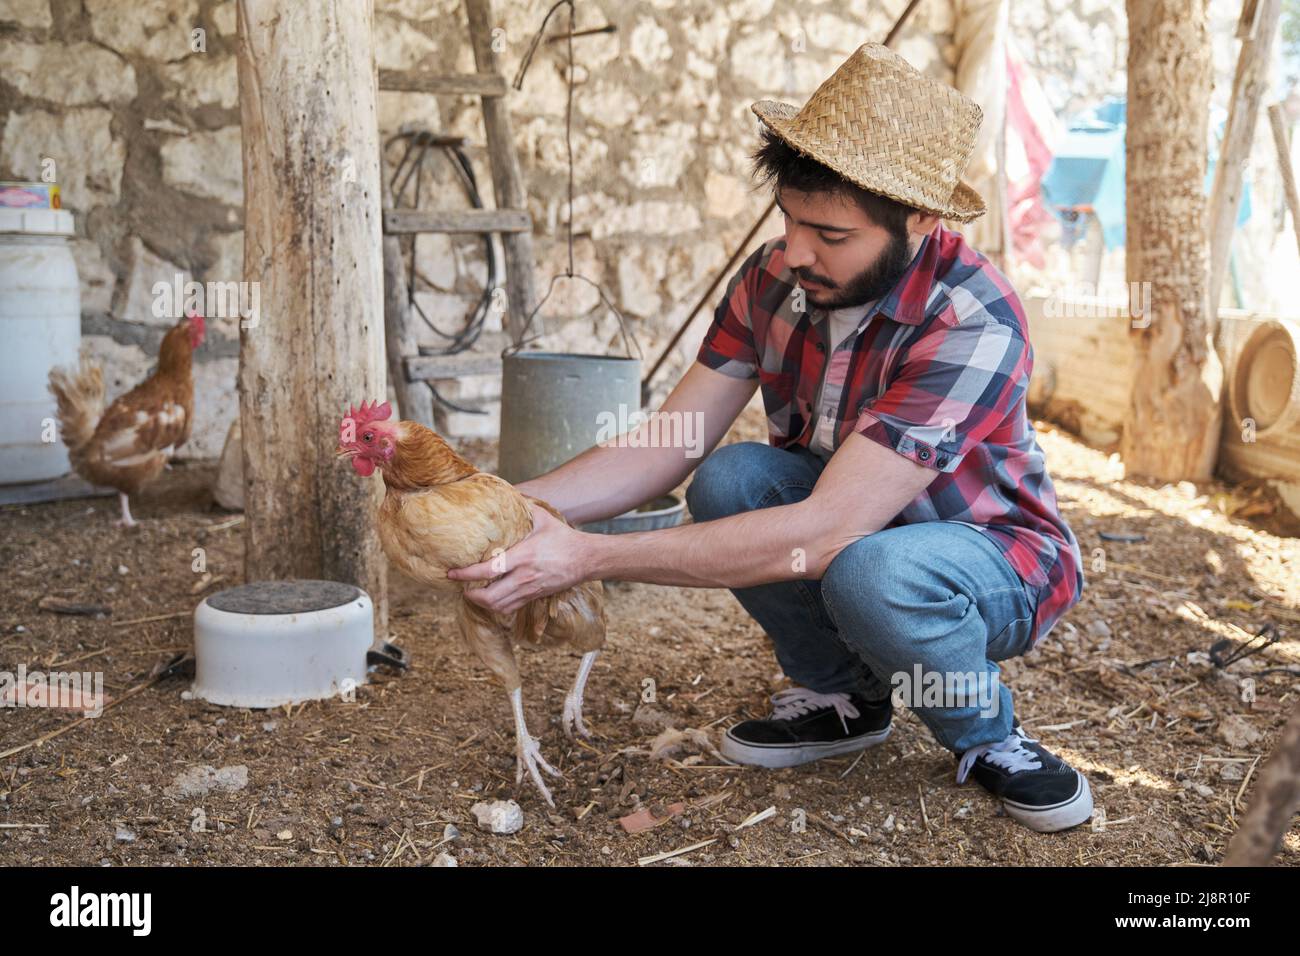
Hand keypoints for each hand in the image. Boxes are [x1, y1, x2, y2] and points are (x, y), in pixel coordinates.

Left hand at [447, 504, 593, 615]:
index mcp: (523, 556)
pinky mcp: (535, 597)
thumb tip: (508, 493)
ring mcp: (529, 590)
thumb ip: (524, 507)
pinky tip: (491, 598)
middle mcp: (524, 577)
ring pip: (499, 606)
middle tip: (461, 586)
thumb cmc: (563, 537)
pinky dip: (496, 607)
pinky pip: (510, 608)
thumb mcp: (543, 518)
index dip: (466, 574)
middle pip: (490, 597)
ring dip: (482, 603)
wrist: (585, 559)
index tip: (452, 573)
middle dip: (470, 595)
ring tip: (473, 593)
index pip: (488, 571)